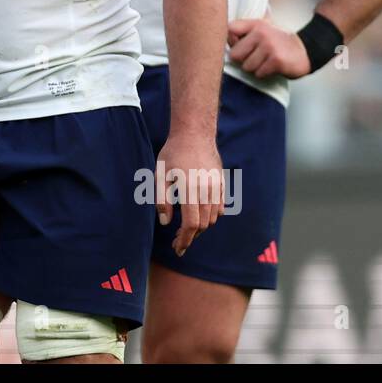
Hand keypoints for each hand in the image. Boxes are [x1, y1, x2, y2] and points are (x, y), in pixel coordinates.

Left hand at [155, 134, 223, 256]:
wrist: (195, 134)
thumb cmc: (173, 153)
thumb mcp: (160, 174)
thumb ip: (162, 200)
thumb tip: (166, 222)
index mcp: (190, 189)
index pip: (191, 224)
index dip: (184, 239)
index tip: (178, 248)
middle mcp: (207, 190)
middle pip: (203, 224)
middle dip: (190, 236)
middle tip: (177, 242)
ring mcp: (217, 187)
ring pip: (213, 218)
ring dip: (200, 227)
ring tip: (186, 229)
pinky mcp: (222, 184)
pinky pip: (220, 208)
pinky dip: (211, 216)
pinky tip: (199, 216)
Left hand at [227, 18, 310, 78]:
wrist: (307, 50)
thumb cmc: (279, 42)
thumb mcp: (263, 30)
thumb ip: (244, 32)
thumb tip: (226, 39)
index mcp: (256, 24)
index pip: (230, 30)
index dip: (231, 42)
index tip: (241, 46)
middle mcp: (261, 33)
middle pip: (235, 55)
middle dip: (243, 60)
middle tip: (256, 58)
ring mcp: (269, 47)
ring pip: (246, 67)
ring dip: (255, 68)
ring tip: (266, 62)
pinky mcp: (276, 61)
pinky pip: (258, 73)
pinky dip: (264, 74)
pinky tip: (273, 67)